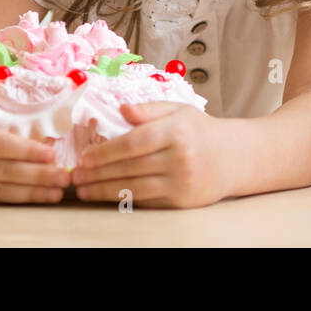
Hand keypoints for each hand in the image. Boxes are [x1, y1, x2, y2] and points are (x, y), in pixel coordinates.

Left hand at [69, 102, 233, 208]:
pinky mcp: (182, 201)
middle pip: (130, 167)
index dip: (106, 151)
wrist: (235, 157)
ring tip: (83, 190)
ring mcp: (182, 182)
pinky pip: (147, 201)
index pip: (134, 142)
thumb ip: (149, 109)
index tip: (84, 157)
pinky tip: (106, 197)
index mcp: (177, 130)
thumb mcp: (178, 110)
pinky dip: (124, 200)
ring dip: (104, 191)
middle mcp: (180, 157)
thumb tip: (121, 109)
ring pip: (135, 188)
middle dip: (98, 173)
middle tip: (74, 176)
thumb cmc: (201, 131)